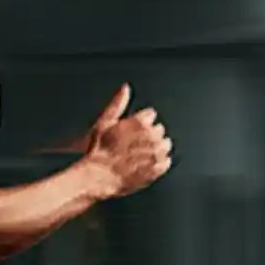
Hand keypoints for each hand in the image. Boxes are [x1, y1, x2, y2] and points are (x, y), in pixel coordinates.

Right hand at [81, 84, 172, 198]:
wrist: (99, 176)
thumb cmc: (99, 151)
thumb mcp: (104, 122)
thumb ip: (118, 104)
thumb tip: (125, 88)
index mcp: (140, 121)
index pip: (151, 115)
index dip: (140, 124)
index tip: (132, 132)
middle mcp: (151, 135)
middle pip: (159, 130)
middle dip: (150, 136)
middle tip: (135, 146)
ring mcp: (156, 153)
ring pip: (165, 145)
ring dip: (155, 149)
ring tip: (141, 157)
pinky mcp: (158, 168)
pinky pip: (166, 163)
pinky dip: (159, 164)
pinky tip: (147, 166)